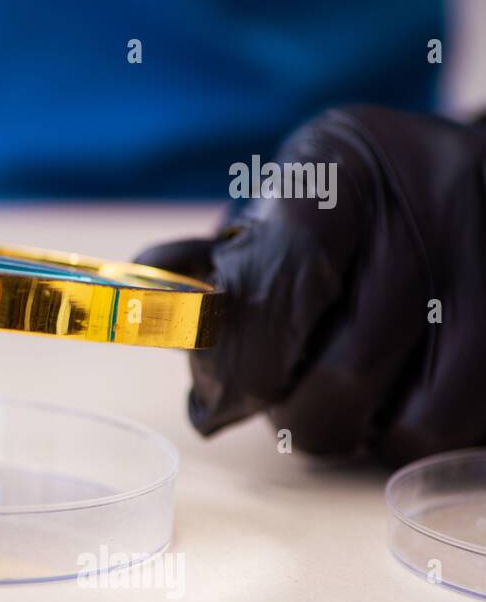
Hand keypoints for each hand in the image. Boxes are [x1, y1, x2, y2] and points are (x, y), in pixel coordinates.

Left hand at [137, 104, 485, 465]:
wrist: (473, 170)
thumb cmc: (349, 200)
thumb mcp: (284, 197)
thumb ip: (222, 256)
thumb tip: (149, 295)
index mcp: (350, 161)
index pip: (292, 272)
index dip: (252, 354)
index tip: (222, 394)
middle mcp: (437, 203)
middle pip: (350, 364)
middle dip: (293, 413)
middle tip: (274, 410)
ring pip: (416, 414)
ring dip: (355, 436)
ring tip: (330, 414)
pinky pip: (463, 428)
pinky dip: (412, 440)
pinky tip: (389, 413)